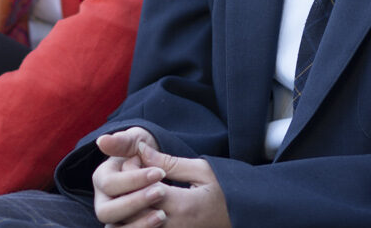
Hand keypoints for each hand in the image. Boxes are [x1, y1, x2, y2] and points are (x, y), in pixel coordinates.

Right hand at [92, 128, 165, 224]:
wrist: (161, 174)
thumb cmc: (147, 152)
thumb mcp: (139, 142)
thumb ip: (123, 143)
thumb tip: (102, 141)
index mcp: (103, 178)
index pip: (109, 184)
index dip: (133, 179)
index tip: (159, 172)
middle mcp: (103, 202)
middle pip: (106, 211)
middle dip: (135, 202)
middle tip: (161, 192)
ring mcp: (115, 220)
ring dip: (137, 224)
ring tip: (162, 216)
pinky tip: (160, 223)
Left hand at [92, 130, 229, 227]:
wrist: (244, 217)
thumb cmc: (226, 190)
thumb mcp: (201, 170)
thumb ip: (169, 163)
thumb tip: (142, 149)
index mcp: (183, 205)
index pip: (142, 188)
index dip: (132, 171)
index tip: (135, 159)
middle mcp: (174, 225)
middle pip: (134, 210)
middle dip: (125, 189)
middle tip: (129, 172)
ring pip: (135, 224)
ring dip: (129, 206)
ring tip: (134, 188)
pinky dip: (138, 219)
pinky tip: (141, 204)